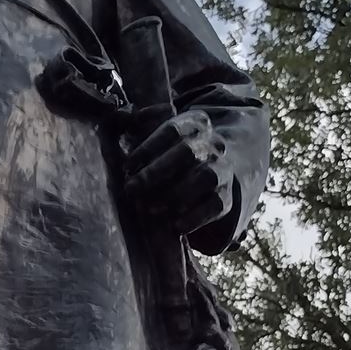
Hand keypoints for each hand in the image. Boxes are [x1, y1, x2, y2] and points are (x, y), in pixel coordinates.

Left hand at [121, 107, 236, 235]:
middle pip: (187, 152)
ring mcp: (223, 169)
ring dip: (175, 194)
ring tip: (150, 208)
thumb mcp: (163, 135)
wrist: (218, 168)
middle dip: (156, 172)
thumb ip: (143, 128)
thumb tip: (123, 125)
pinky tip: (175, 226)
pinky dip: (195, 217)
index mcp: (195, 123)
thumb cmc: (175, 153)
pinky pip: (216, 205)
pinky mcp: (227, 196)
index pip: (172, 130)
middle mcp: (213, 144)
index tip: (127, 165)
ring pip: (205, 177)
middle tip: (131, 189)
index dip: (148, 147)